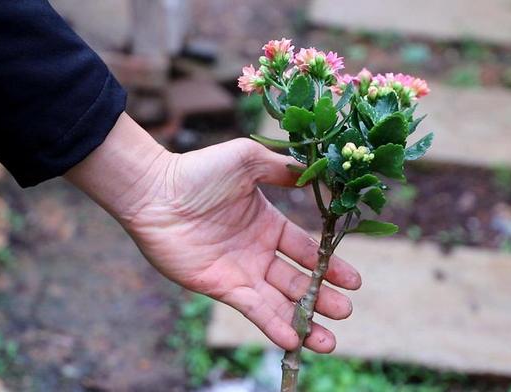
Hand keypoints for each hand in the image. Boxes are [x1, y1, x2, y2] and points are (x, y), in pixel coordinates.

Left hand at [65, 114, 360, 353]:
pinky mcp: (221, 287)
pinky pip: (253, 309)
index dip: (330, 265)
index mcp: (268, 224)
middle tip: (345, 311)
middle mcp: (257, 251)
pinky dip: (273, 325)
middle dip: (322, 298)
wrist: (155, 191)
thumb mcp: (250, 160)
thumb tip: (322, 178)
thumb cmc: (199, 171)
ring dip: (304, 322)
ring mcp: (240, 271)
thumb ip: (285, 170)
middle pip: (298, 281)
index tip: (354, 281)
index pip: (306, 250)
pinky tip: (293, 339)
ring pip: (279, 302)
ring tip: (328, 341)